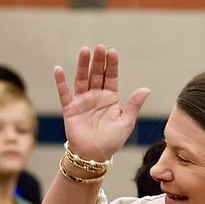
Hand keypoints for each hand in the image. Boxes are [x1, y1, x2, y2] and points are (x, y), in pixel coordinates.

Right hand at [54, 45, 149, 162]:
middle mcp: (96, 96)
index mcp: (111, 98)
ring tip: (84, 51)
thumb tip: (146, 89)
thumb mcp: (126, 123)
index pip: (111, 77)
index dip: (112, 64)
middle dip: (98, 61)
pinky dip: (61, 82)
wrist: (93, 156)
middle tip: (100, 47)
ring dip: (82, 65)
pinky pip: (64, 93)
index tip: (112, 52)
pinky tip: (58, 69)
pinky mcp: (70, 108)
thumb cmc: (111, 141)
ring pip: (82, 79)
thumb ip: (134, 105)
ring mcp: (82, 101)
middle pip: (97, 74)